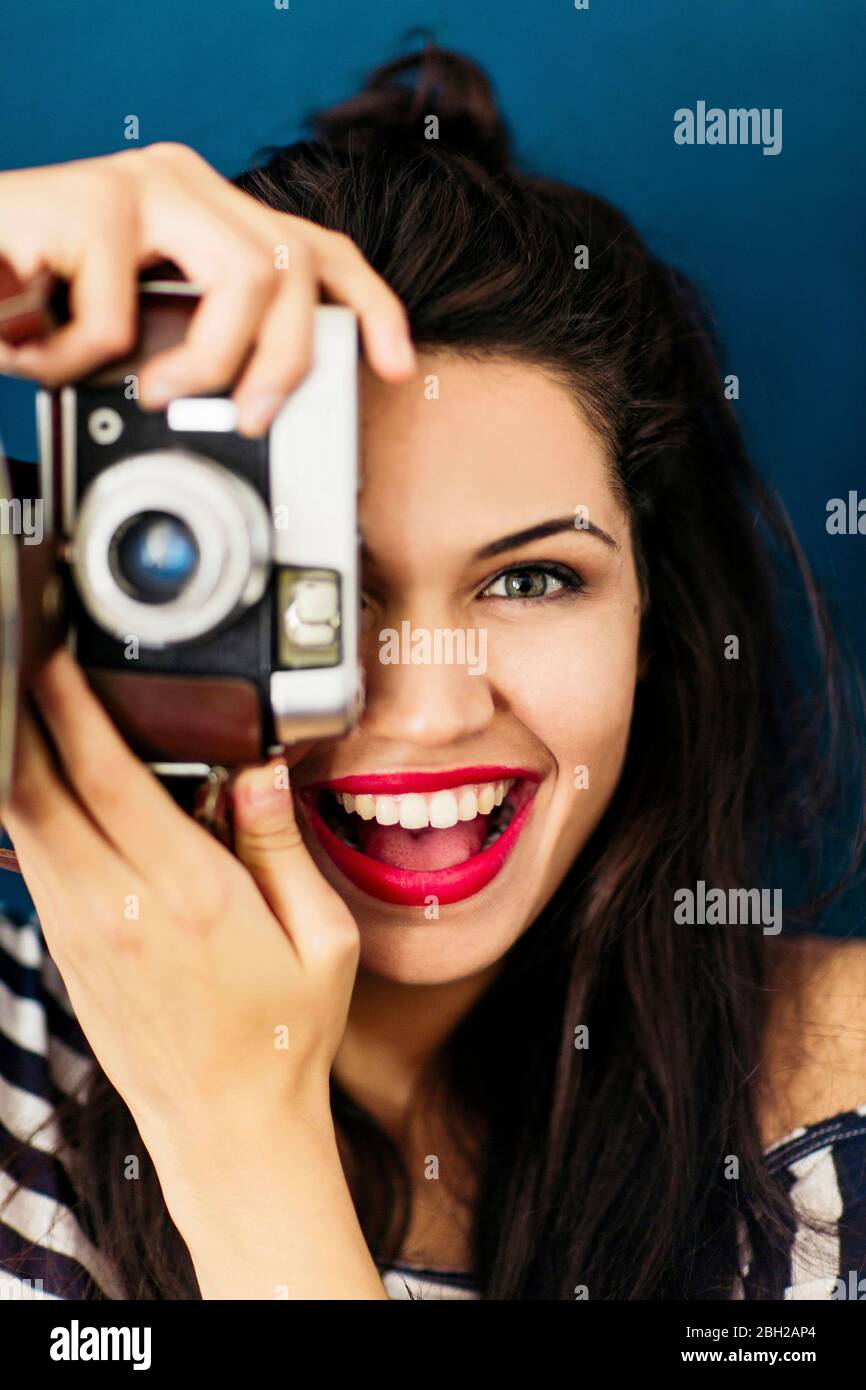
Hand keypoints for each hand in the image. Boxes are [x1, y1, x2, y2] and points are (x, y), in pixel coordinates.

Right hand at [0, 142, 414, 432]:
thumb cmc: (31, 300)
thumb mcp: (139, 330)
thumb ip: (198, 342)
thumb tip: (260, 401)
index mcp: (205, 213)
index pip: (316, 248)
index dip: (370, 305)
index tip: (395, 364)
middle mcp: (184, 185)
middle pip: (297, 266)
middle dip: (287, 361)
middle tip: (250, 417)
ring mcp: (141, 185)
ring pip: (246, 278)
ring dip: (204, 362)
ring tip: (151, 389)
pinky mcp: (91, 203)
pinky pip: (122, 321)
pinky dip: (76, 364)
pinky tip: (36, 355)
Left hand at [1, 648, 360, 1162]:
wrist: (230, 1125)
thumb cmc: (286, 1034)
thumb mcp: (322, 936)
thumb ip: (282, 843)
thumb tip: (258, 769)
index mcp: (188, 896)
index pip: (106, 777)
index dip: (71, 706)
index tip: (58, 656)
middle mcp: (118, 909)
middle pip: (37, 789)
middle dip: (29, 717)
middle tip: (37, 662)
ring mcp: (82, 932)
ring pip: (22, 823)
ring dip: (22, 759)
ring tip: (41, 711)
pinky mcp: (67, 951)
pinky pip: (33, 861)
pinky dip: (31, 809)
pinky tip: (49, 782)